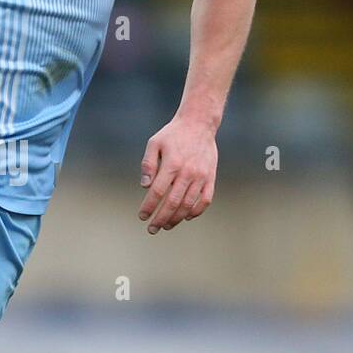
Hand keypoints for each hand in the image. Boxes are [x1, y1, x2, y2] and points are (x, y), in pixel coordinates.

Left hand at [139, 115, 216, 232]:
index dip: (149, 206)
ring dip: (176, 218)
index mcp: (172, 164)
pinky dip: (196, 211)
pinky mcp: (210, 177)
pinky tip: (186, 217)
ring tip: (166, 225)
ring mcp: (201, 176)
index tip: (142, 216)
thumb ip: (148, 164)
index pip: (158, 192)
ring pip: (188, 204)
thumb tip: (145, 187)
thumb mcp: (154, 143)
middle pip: (173, 203)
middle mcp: (187, 172)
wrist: (199, 123)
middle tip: (152, 229)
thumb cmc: (173, 134)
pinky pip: (206, 199)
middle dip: (161, 218)